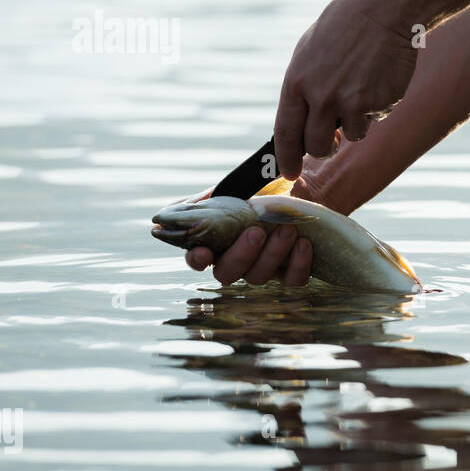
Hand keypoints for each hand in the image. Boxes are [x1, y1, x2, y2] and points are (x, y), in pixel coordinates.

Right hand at [183, 134, 351, 284]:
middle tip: (256, 231)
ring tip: (287, 229)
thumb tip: (165, 215)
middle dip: (242, 254)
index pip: (197, 260)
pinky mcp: (290, 272)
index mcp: (215, 243)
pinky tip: (304, 243)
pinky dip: (298, 264)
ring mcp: (262, 269)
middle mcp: (236, 261)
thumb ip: (201, 203)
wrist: (297, 189)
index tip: (203, 251)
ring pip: (259, 277)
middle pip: (228, 273)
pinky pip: (292, 280)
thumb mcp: (228, 191)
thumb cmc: (257, 193)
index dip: (197, 259)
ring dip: (273, 254)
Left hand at [273, 0, 418, 179]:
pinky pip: (374, 120)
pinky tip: (378, 80)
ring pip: (351, 136)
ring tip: (361, 89)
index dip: (287, 158)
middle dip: (323, 148)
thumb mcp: (309, 53)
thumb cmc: (345, 27)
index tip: (289, 173)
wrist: (384, 10)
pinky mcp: (378, 103)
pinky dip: (376, 108)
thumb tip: (302, 123)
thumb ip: (303, 89)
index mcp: (297, 82)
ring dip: (355, 123)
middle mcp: (321, 96)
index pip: (286, 133)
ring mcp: (351, 102)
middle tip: (331, 141)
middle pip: (317, 146)